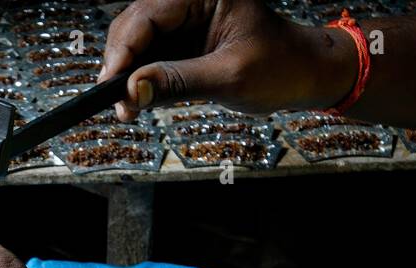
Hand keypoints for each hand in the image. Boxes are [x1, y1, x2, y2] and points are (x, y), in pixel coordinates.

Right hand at [101, 0, 354, 118]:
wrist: (305, 74)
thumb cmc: (280, 68)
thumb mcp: (228, 77)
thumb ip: (177, 82)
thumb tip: (130, 91)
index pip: (148, 14)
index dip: (124, 50)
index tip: (109, 84)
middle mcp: (191, 0)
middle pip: (135, 25)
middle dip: (120, 63)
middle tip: (116, 103)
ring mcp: (185, 20)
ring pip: (137, 42)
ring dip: (127, 74)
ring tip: (126, 108)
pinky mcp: (183, 41)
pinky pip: (150, 55)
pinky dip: (140, 79)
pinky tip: (136, 101)